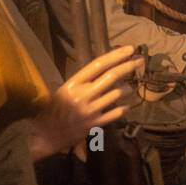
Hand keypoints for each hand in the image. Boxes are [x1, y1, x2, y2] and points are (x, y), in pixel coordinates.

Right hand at [29, 45, 140, 160]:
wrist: (45, 135)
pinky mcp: (95, 124)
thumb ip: (83, 81)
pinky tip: (126, 106)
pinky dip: (123, 108)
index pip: (98, 65)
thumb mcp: (64, 90)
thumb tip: (106, 68)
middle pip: (111, 77)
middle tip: (140, 60)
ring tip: (128, 87)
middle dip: (128, 67)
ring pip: (117, 94)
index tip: (129, 49)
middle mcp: (83, 95)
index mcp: (73, 83)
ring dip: (126, 89)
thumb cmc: (53, 109)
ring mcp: (90, 110)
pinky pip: (116, 113)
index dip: (116, 56)